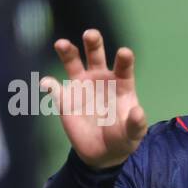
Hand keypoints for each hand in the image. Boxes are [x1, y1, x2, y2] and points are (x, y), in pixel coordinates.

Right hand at [41, 29, 147, 169]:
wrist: (103, 152)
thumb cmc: (122, 137)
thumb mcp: (133, 134)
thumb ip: (136, 124)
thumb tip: (138, 112)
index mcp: (121, 84)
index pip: (123, 68)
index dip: (124, 59)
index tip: (124, 52)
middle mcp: (100, 79)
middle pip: (96, 55)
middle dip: (93, 43)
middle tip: (90, 34)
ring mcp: (81, 86)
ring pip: (72, 63)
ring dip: (67, 52)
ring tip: (62, 44)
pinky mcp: (65, 98)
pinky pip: (54, 88)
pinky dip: (50, 85)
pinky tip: (48, 84)